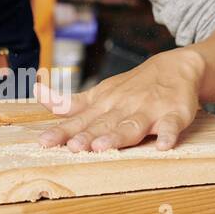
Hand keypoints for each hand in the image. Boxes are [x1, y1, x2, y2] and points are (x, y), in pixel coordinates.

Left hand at [33, 48, 204, 151]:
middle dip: (87, 136)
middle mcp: (123, 107)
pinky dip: (168, 135)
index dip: (63, 131)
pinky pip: (171, 126)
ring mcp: (149, 110)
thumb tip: (39, 97)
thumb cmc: (132, 87)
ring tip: (103, 147)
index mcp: (104, 105)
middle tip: (73, 147)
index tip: (46, 141)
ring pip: (131, 125)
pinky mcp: (174, 114)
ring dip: (117, 136)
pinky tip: (163, 146)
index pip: (80, 120)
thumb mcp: (99, 93)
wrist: (175, 66)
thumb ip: (71, 103)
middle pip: (103, 124)